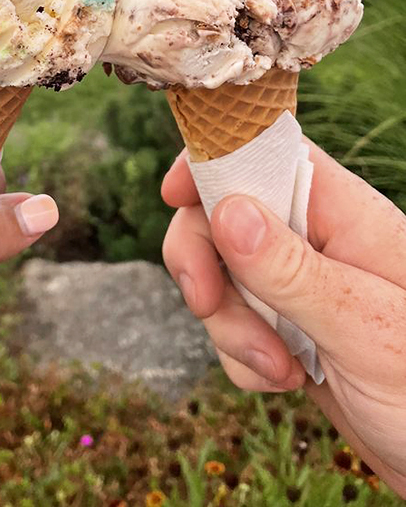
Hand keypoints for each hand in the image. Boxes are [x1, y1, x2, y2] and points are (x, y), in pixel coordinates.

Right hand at [162, 143, 405, 496]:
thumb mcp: (362, 326)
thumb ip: (292, 269)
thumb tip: (226, 210)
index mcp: (345, 215)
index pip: (268, 155)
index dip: (215, 161)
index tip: (174, 193)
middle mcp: (317, 240)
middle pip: (224, 215)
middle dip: (203, 261)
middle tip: (205, 302)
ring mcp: (300, 286)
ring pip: (222, 275)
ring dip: (229, 325)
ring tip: (279, 369)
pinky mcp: (289, 330)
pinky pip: (234, 325)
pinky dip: (242, 357)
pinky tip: (285, 382)